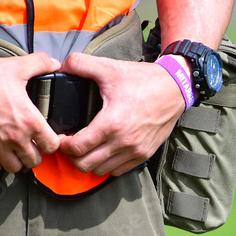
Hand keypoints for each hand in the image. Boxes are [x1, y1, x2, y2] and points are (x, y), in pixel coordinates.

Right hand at [0, 52, 62, 173]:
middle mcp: (15, 137)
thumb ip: (40, 64)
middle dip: (34, 154)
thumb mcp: (17, 67)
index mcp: (29, 120)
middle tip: (29, 146)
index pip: (51, 146)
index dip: (51, 144)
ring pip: (15, 167)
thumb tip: (54, 63)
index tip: (45, 140)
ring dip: (16, 161)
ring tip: (13, 151)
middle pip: (34, 161)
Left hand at [57, 53, 186, 175]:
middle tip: (70, 144)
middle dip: (72, 156)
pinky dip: (107, 165)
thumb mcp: (110, 68)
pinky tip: (104, 151)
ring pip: (100, 171)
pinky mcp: (144, 154)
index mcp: (112, 123)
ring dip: (89, 162)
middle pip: (85, 165)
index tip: (60, 137)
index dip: (62, 145)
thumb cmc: (144, 80)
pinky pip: (118, 171)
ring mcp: (135, 151)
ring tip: (86, 148)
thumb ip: (81, 64)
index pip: (77, 147)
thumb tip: (61, 66)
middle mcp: (123, 142)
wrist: (175, 88)